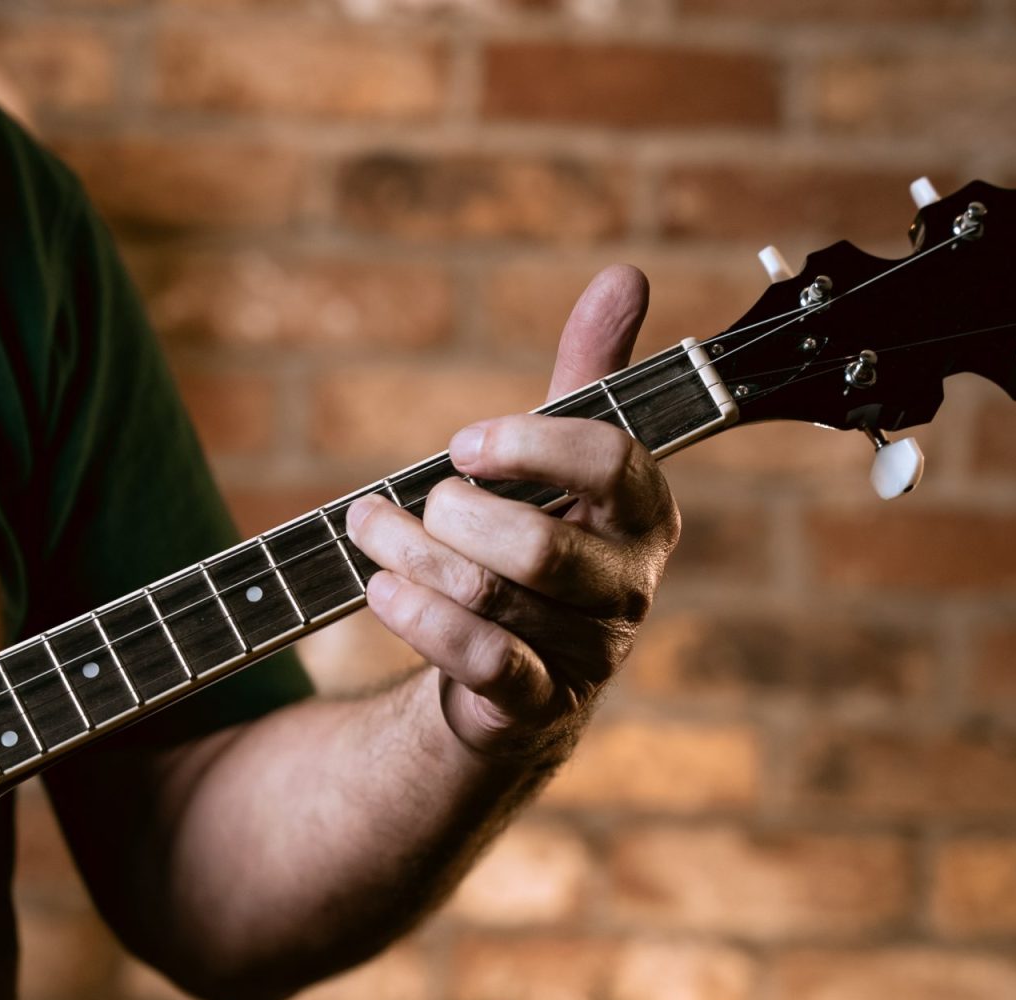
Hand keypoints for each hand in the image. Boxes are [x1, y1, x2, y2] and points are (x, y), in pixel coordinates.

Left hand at [345, 265, 678, 761]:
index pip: (614, 462)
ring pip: (496, 597)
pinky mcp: (538, 707)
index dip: (529, 444)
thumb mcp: (558, 457)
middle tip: (413, 499)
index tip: (462, 443)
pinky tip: (380, 589)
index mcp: (647, 515)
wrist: (519, 674)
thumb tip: (626, 275)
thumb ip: (589, 373)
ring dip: (413, 556)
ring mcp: (589, 655)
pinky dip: (419, 617)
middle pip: (541, 544)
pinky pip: (480, 660)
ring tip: (368, 528)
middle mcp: (630, 587)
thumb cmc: (539, 538)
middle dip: (455, 515)